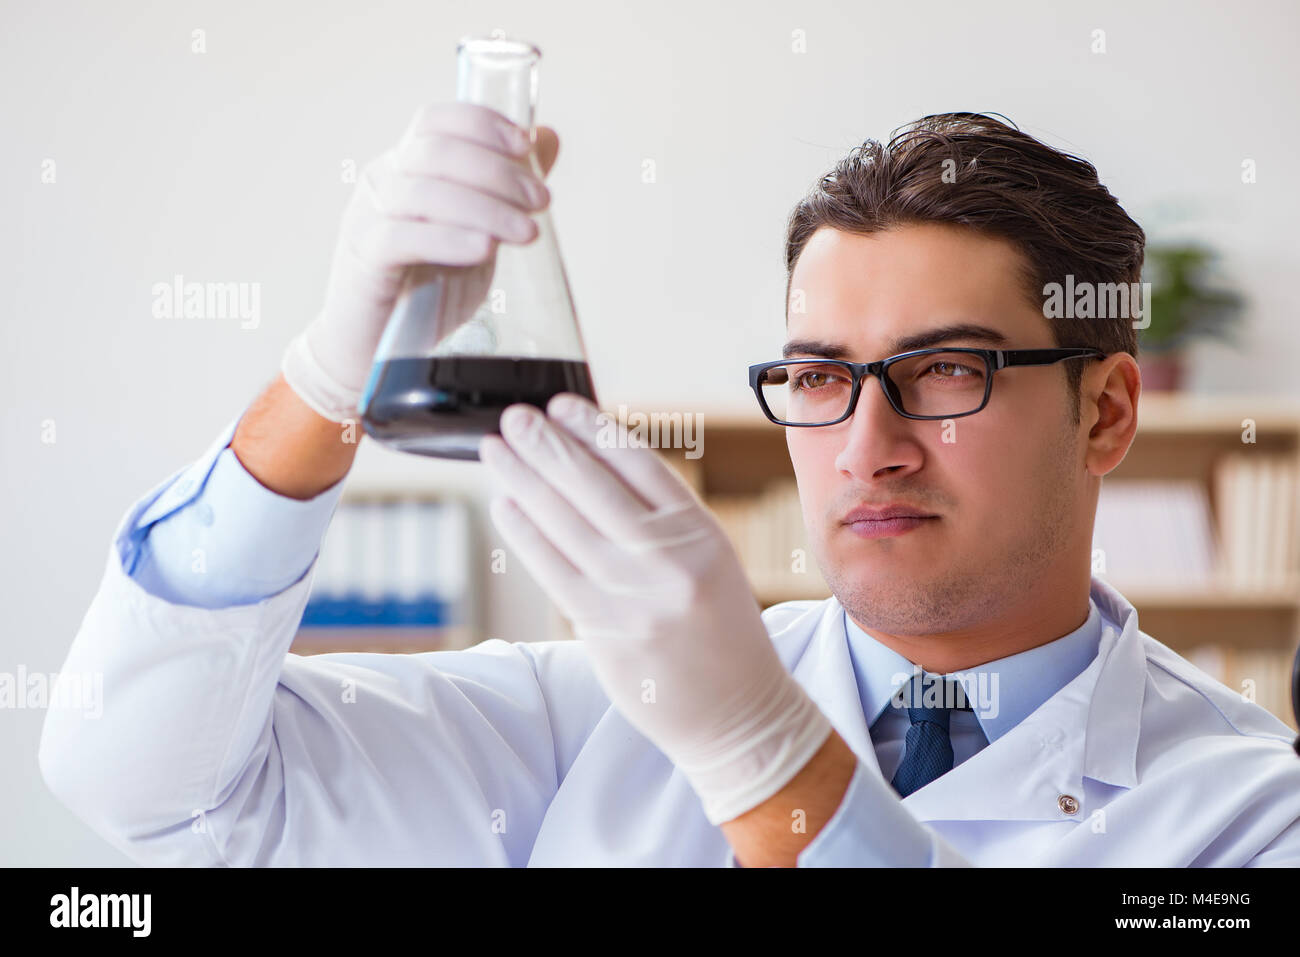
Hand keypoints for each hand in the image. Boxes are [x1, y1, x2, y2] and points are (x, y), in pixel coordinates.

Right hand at [282, 103, 559, 421]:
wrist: (371, 348)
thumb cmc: (425, 285)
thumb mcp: (474, 228)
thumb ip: (504, 185)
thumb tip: (545, 136)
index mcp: (406, 167)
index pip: (436, 121)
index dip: (481, 123)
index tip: (525, 145)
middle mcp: (382, 183)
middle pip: (435, 151)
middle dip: (497, 171)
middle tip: (540, 199)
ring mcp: (367, 219)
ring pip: (422, 192)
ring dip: (484, 207)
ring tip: (527, 232)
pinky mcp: (364, 261)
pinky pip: (401, 238)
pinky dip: (448, 239)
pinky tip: (484, 249)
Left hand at [480, 394, 832, 824]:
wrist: (739, 714)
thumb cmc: (723, 632)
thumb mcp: (711, 560)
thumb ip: (660, 521)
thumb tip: (588, 469)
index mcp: (701, 533)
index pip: (639, 464)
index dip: (593, 429)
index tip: (560, 406)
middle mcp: (669, 560)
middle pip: (594, 487)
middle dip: (547, 445)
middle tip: (513, 417)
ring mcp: (635, 598)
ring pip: (565, 525)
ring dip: (523, 481)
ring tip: (496, 451)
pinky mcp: (607, 632)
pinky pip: (555, 572)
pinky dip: (525, 535)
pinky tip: (506, 507)